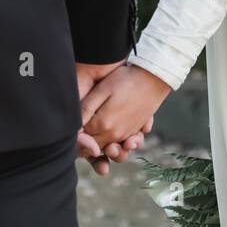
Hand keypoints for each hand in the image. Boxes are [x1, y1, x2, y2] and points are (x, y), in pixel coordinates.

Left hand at [75, 61, 151, 175]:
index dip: (77, 133)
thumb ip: (86, 110)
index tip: (77, 123)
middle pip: (95, 146)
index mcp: (103, 125)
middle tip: (86, 127)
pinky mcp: (135, 132)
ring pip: (109, 149)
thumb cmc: (124, 80)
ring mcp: (127, 135)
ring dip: (104, 147)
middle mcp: (115, 135)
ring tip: (100, 134)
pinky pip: (123, 144)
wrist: (153, 78)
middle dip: (88, 142)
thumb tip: (74, 127)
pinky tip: (115, 130)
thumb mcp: (101, 90)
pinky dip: (118, 142)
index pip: (82, 138)